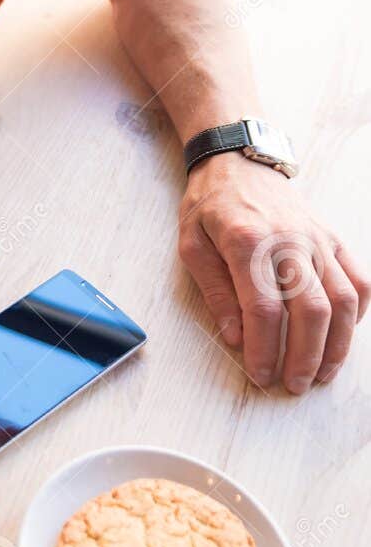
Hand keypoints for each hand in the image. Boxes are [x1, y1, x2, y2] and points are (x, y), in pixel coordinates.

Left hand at [178, 152, 369, 392]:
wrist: (238, 161)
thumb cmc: (211, 206)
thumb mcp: (192, 245)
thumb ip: (215, 292)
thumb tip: (235, 338)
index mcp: (248, 243)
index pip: (264, 309)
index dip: (265, 350)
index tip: (261, 376)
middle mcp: (289, 241)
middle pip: (311, 309)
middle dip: (306, 356)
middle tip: (294, 385)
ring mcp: (317, 239)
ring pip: (343, 298)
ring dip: (337, 343)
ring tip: (323, 373)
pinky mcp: (332, 238)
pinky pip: (358, 279)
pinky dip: (357, 312)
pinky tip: (343, 336)